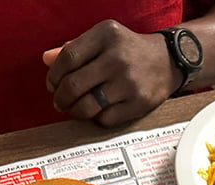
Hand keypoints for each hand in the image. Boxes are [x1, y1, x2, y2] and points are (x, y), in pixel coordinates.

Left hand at [43, 20, 180, 128]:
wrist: (167, 61)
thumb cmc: (129, 50)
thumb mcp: (103, 39)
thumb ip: (75, 48)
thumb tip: (46, 59)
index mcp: (106, 35)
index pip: (68, 58)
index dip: (54, 75)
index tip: (52, 84)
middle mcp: (117, 57)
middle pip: (74, 84)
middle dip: (61, 98)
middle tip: (59, 101)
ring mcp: (129, 82)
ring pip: (88, 105)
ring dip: (74, 111)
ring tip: (73, 109)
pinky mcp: (138, 103)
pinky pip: (106, 119)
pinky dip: (97, 118)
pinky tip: (97, 112)